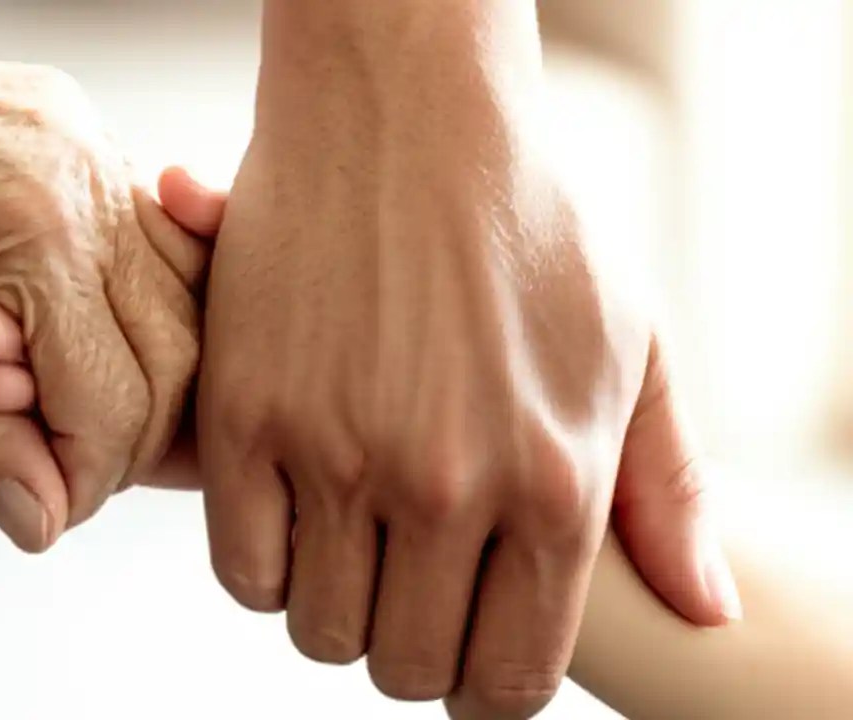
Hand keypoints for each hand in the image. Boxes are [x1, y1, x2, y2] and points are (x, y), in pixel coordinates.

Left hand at [0, 13, 206, 551]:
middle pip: (178, 348)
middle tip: (53, 456)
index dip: (87, 476)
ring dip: (139, 364)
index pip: (116, 397)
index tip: (49, 503)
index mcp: (32, 228)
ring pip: (183, 290)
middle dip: (125, 430)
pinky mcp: (78, 124)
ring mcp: (88, 136)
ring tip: (49, 386)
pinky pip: (148, 233)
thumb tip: (44, 521)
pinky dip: (126, 298)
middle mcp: (83, 171)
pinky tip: (63, 323)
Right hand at [192, 4, 738, 716]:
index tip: (466, 651)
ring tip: (350, 546)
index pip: (511, 675)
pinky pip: (242, 570)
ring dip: (335, 608)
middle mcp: (446, 482)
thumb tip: (703, 612)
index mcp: (553, 480)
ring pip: (319, 630)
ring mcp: (337, 450)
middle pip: (407, 666)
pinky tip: (292, 516)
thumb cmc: (529, 226)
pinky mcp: (246, 415)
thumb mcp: (634, 346)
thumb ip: (669, 491)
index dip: (485, 684)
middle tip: (405, 591)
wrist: (403, 114)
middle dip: (409, 649)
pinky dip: (265, 568)